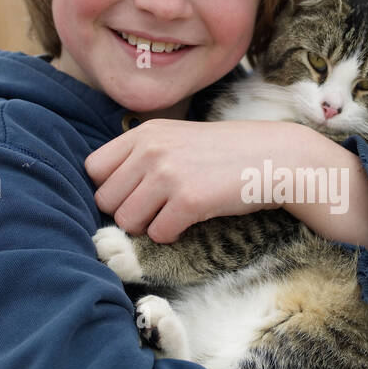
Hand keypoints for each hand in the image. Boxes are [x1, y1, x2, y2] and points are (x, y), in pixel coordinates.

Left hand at [84, 119, 296, 242]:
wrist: (274, 157)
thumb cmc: (226, 153)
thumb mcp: (177, 138)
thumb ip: (141, 156)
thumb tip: (106, 191)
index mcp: (144, 133)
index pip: (93, 169)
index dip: (110, 188)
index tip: (133, 193)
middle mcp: (151, 150)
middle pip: (105, 200)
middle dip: (127, 212)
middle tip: (155, 210)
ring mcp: (168, 174)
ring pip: (127, 221)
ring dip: (147, 227)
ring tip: (172, 215)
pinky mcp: (188, 200)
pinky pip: (157, 234)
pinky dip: (171, 235)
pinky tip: (189, 222)